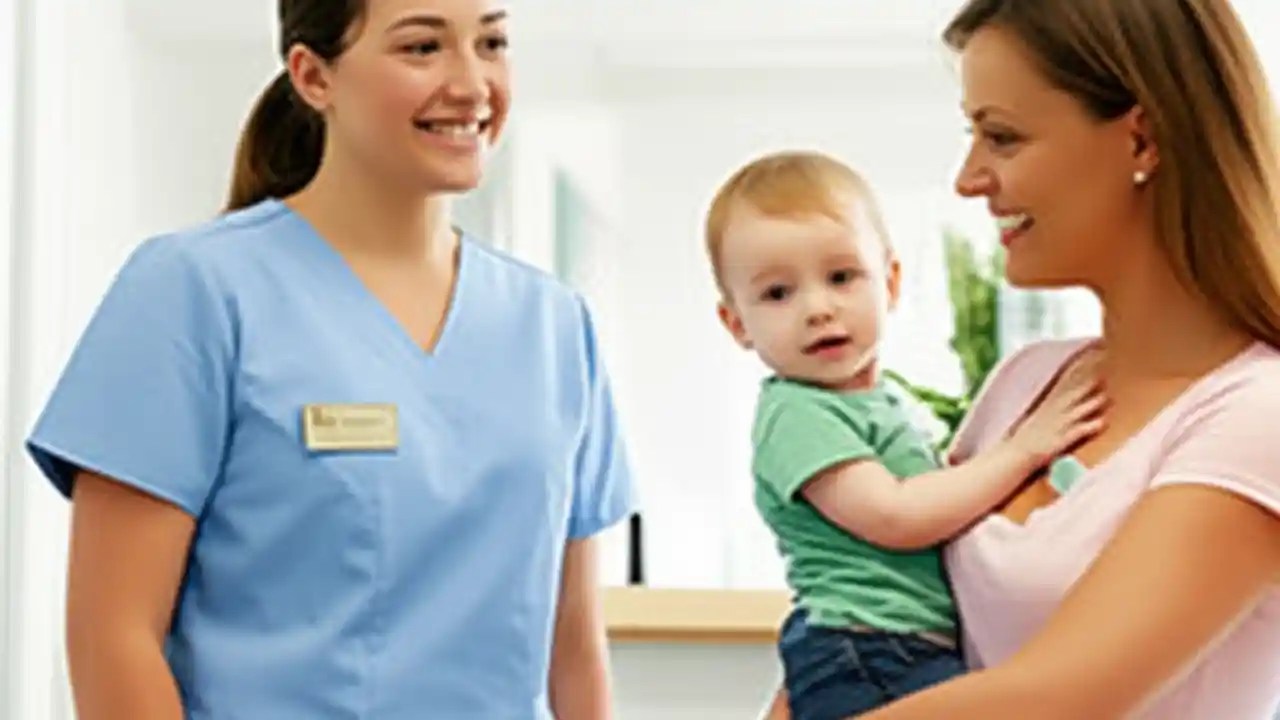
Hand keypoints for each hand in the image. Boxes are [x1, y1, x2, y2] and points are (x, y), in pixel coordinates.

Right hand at [1006, 349, 1106, 465]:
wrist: (1015, 456)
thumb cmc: (1027, 438)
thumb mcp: (1037, 415)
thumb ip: (1050, 404)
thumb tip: (1062, 395)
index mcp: (1048, 404)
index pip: (1065, 382)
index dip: (1078, 370)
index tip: (1092, 357)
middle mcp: (1054, 412)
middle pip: (1074, 393)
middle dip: (1088, 382)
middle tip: (1105, 370)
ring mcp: (1058, 426)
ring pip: (1079, 411)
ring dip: (1093, 403)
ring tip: (1107, 397)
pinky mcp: (1061, 440)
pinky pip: (1079, 432)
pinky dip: (1091, 427)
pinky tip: (1103, 423)